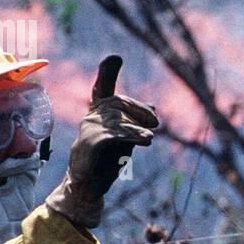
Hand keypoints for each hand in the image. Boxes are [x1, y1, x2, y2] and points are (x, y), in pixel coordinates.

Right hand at [45, 56, 159, 227]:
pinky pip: (113, 135)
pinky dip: (132, 135)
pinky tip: (146, 139)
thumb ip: (134, 120)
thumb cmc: (105, 159)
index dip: (107, 73)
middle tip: (156, 123)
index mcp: (98, 112)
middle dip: (138, 111)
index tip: (115, 58)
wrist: (88, 185)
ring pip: (117, 120)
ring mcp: (88, 129)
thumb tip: (152, 106)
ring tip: (150, 137)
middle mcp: (91, 117)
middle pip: (118, 104)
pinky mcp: (90, 144)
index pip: (103, 89)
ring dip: (137, 128)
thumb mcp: (123, 137)